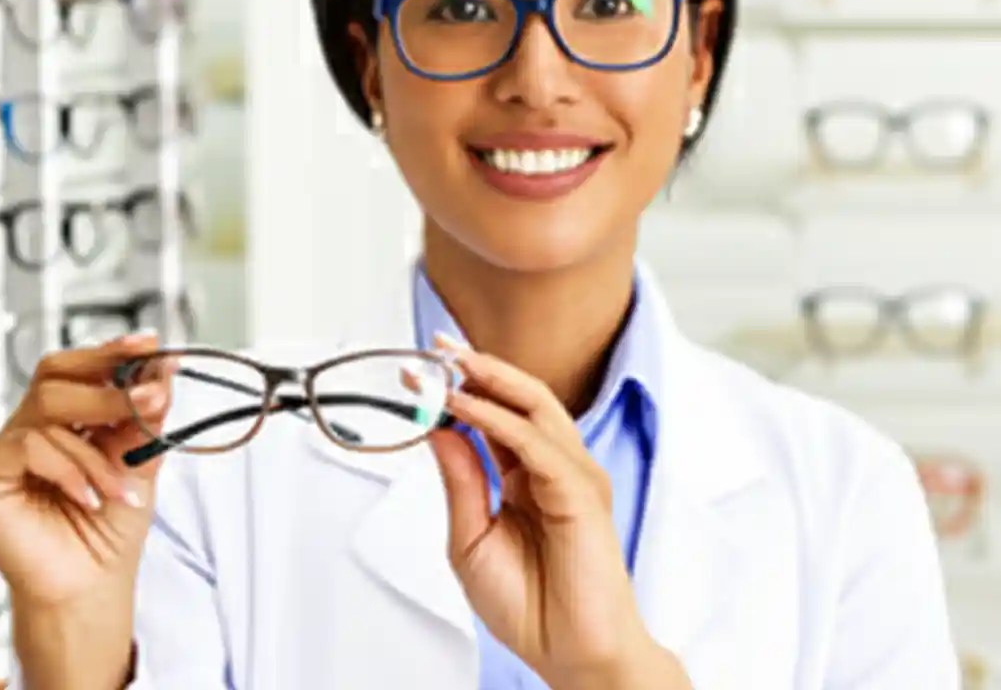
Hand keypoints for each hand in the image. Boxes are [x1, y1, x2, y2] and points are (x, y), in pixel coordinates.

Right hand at [0, 334, 173, 608]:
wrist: (88, 585)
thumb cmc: (108, 530)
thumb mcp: (138, 465)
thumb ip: (145, 420)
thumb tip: (161, 373)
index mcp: (63, 420)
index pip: (76, 369)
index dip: (109, 352)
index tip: (151, 345)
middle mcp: (28, 428)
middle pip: (56, 379)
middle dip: (110, 389)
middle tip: (151, 398)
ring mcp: (1, 449)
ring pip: (49, 414)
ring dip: (98, 453)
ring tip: (124, 488)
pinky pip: (27, 446)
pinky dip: (68, 470)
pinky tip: (90, 498)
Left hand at [428, 335, 689, 689]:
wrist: (569, 653)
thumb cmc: (529, 608)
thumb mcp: (470, 539)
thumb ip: (460, 482)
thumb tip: (438, 430)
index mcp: (526, 480)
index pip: (494, 419)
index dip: (457, 391)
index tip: (418, 373)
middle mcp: (552, 470)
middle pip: (521, 399)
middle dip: (479, 368)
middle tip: (438, 348)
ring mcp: (572, 476)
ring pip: (535, 407)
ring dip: (490, 380)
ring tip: (451, 362)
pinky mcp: (582, 491)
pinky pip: (537, 443)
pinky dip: (499, 419)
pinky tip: (466, 407)